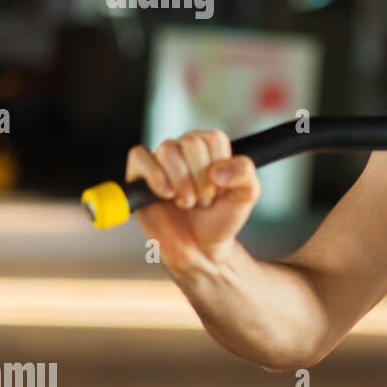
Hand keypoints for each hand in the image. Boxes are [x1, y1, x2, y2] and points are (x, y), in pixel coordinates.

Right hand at [125, 129, 261, 270]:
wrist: (199, 246)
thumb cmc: (221, 218)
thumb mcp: (246, 195)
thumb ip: (244, 173)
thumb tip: (215, 171)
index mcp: (211, 146)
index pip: (214, 139)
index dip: (218, 168)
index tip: (219, 190)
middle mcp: (185, 147)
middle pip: (190, 144)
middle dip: (200, 180)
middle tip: (202, 201)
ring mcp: (161, 159)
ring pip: (167, 150)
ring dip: (181, 182)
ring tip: (187, 203)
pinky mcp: (139, 173)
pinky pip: (139, 156)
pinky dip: (154, 176)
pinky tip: (166, 194)